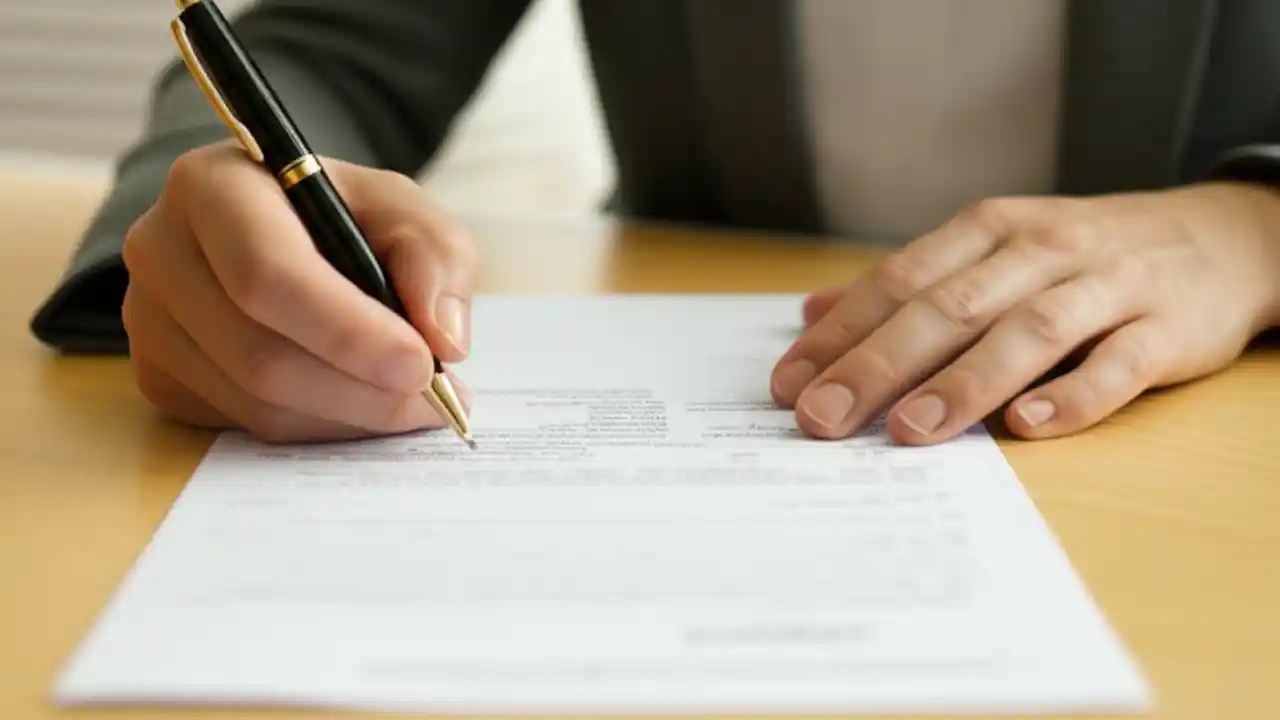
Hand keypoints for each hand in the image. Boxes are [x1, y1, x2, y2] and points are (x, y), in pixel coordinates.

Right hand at [122, 143, 476, 441]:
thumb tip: (443, 338)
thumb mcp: (402, 211)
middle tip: (434, 400)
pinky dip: (319, 427)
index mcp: (212, 187)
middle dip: (362, 390)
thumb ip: (436, 259)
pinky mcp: (159, 377)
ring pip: (256, 402)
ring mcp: (148, 321)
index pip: (267, 273)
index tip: (421, 365)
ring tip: (410, 402)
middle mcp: (160, 251)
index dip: (348, 331)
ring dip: (349, 416)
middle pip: (260, 354)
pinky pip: (245, 426)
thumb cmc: (342, 218)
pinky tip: (358, 403)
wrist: (279, 234)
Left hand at [772, 182, 1279, 443]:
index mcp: (990, 231)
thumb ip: (905, 285)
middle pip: (951, 306)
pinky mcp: (1169, 328)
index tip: (788, 382)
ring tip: (910, 430)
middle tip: (823, 415)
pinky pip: (1120, 363)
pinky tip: (1028, 426)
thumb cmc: (1079, 256)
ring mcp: (1108, 286)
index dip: (841, 333)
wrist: (1221, 237)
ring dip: (966, 381)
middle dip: (880, 363)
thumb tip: (811, 315)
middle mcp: (1043, 250)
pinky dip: (1075, 394)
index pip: (901, 281)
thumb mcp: (991, 250)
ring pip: (1029, 331)